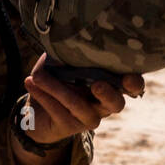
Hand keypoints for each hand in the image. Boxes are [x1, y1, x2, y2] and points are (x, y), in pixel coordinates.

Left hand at [21, 53, 143, 144]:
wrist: (36, 112)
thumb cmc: (56, 78)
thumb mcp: (63, 62)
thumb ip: (68, 52)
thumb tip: (64, 37)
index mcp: (110, 84)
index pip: (131, 87)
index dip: (134, 84)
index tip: (129, 78)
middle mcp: (104, 104)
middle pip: (116, 104)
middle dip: (108, 94)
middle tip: (96, 84)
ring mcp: (88, 118)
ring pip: (79, 107)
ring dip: (57, 89)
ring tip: (38, 75)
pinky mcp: (70, 127)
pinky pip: (58, 111)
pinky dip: (43, 95)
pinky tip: (30, 82)